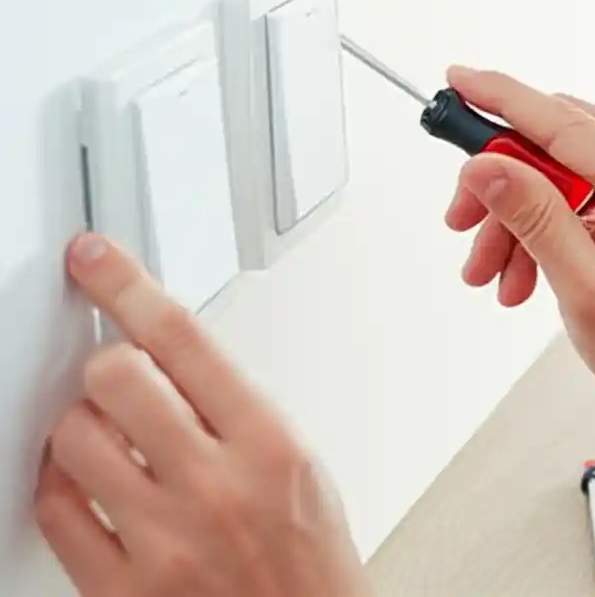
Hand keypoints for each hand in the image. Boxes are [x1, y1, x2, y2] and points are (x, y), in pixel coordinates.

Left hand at [35, 234, 369, 596]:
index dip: (126, 284)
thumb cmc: (311, 565)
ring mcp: (165, 540)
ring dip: (80, 427)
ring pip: (74, 436)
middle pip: (115, 376)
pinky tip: (84, 486)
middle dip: (107, 366)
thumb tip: (169, 357)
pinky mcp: (122, 589)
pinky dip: (59, 485)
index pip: (184, 338)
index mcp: (271, 445)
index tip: (95, 260)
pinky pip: (54, 509)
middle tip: (115, 376)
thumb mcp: (300, 469)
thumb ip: (236, 411)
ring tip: (106, 440)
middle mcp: (217, 487)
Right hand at [443, 66, 594, 414]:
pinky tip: (528, 268)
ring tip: (496, 274)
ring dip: (522, 213)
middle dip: (502, 186)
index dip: (501, 99)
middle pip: (557, 140)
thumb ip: (536, 220)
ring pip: (565, 163)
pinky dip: (553, 217)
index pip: (564, 121)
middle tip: (463, 230)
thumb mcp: (587, 294)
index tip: (455, 80)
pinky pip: (589, 179)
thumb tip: (485, 165)